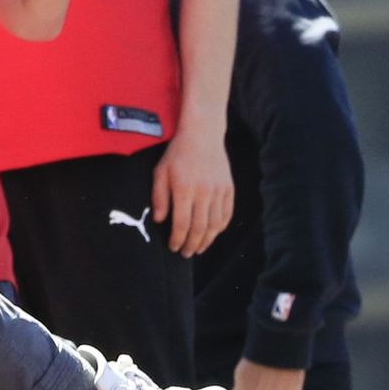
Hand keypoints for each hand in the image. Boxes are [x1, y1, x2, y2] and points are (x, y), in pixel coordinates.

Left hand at [154, 121, 236, 256]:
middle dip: (192, 244)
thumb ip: (159, 197)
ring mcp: (219, 192)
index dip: (178, 239)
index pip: (182, 223)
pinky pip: (227, 214)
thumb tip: (160, 220)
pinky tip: (213, 234)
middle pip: (200, 228)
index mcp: (184, 189)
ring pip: (215, 225)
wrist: (202, 136)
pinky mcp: (229, 190)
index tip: (173, 247)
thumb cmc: (177, 154)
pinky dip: (220, 228)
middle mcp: (204, 193)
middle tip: (185, 253)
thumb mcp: (160, 172)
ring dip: (207, 240)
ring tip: (198, 249)